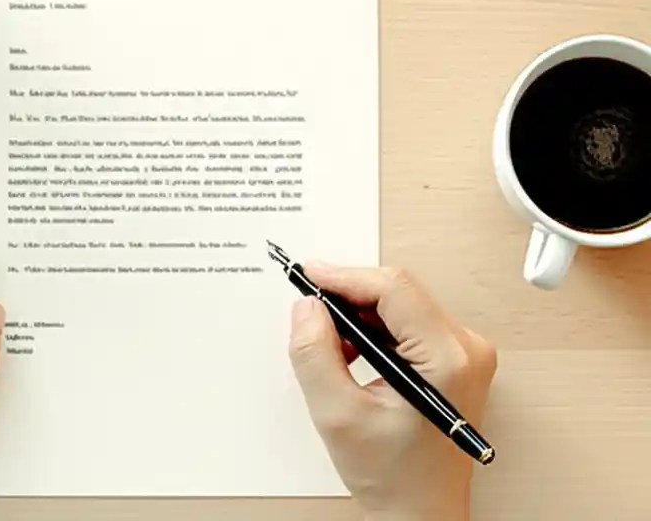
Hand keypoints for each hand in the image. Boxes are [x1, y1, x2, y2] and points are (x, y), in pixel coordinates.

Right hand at [287, 264, 496, 520]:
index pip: (394, 288)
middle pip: (398, 292)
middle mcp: (466, 349)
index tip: (308, 276)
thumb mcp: (338, 415)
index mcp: (448, 359)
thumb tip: (307, 308)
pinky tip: (352, 356)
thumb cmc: (396, 478)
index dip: (344, 276)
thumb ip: (316, 354)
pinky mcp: (454, 360)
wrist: (422, 512)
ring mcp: (464, 354)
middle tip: (309, 313)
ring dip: (360, 316)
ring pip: (400, 305)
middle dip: (348, 297)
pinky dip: (374, 331)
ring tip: (331, 347)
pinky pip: (407, 324)